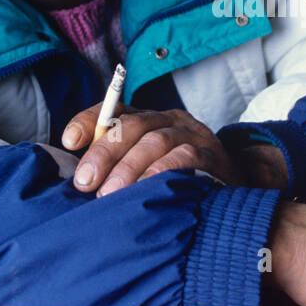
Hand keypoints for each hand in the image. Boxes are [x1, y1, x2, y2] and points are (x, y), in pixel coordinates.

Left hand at [62, 103, 260, 194]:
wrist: (235, 187)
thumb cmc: (179, 182)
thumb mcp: (146, 169)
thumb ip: (117, 168)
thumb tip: (78, 181)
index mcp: (149, 120)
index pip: (115, 110)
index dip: (89, 121)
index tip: (69, 141)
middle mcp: (170, 121)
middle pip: (132, 125)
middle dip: (104, 152)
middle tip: (85, 183)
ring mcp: (194, 135)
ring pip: (156, 141)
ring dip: (129, 168)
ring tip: (109, 196)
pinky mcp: (213, 156)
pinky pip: (187, 157)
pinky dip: (163, 171)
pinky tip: (147, 190)